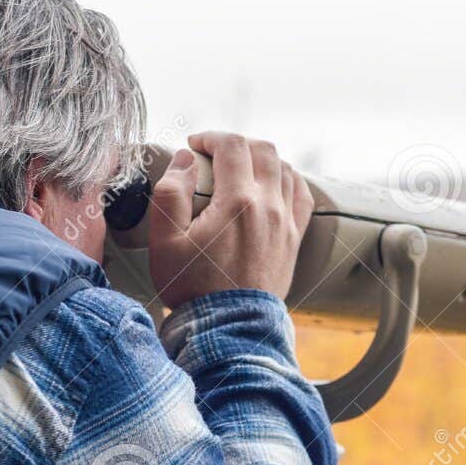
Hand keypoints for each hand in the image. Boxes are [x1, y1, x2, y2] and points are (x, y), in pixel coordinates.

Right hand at [148, 132, 313, 309]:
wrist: (227, 328)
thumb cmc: (193, 288)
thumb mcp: (164, 241)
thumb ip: (170, 192)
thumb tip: (186, 160)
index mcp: (238, 201)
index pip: (232, 145)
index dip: (211, 136)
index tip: (195, 146)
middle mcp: (269, 206)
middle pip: (264, 150)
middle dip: (237, 143)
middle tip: (215, 154)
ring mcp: (286, 223)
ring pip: (286, 169)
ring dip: (262, 159)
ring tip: (240, 168)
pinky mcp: (293, 240)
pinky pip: (301, 196)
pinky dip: (287, 181)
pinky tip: (273, 185)